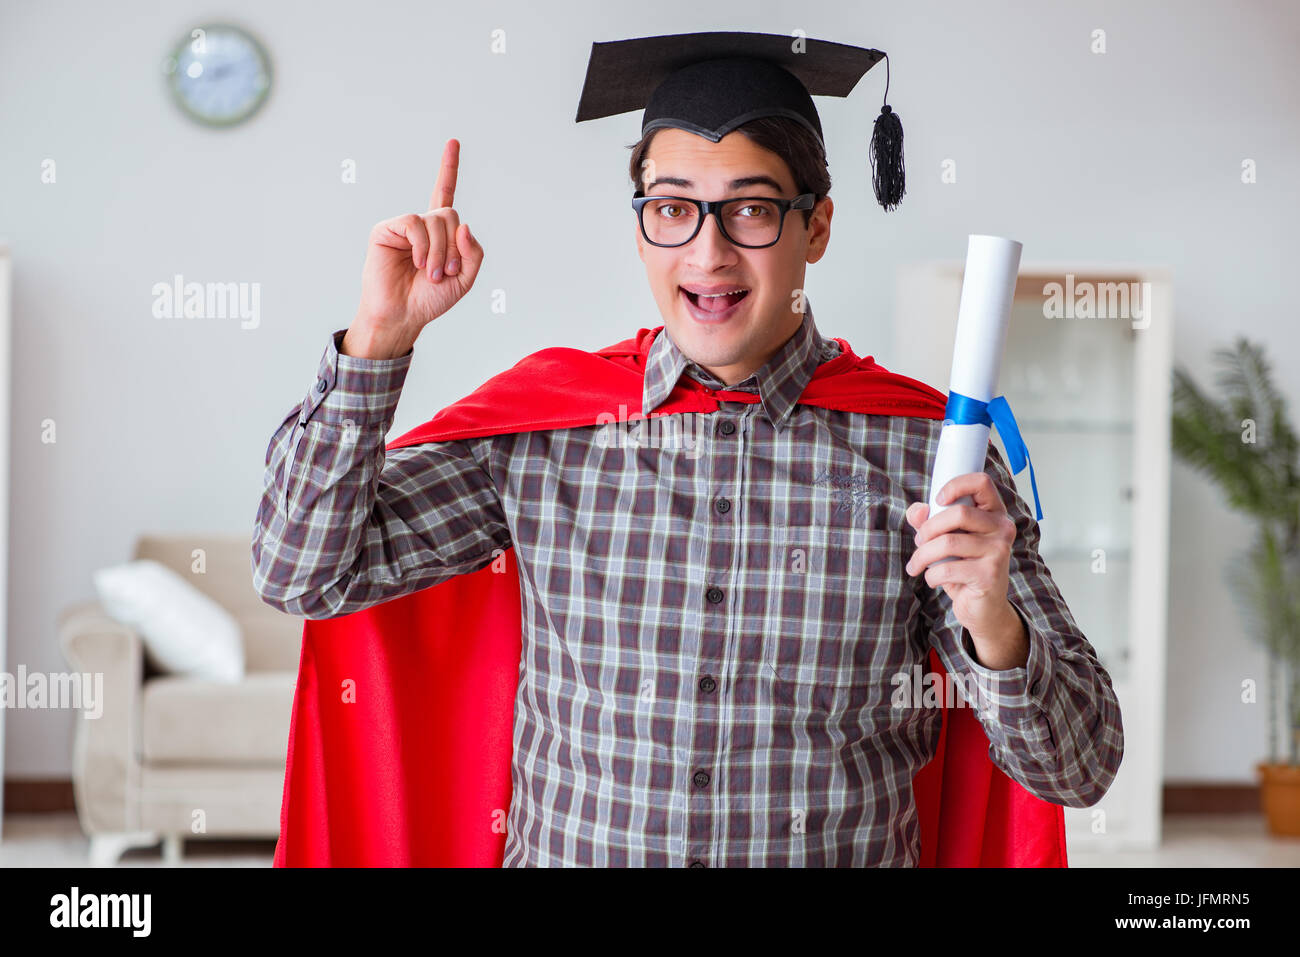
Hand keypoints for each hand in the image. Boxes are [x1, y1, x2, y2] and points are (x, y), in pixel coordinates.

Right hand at [347, 138, 484, 357]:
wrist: (403, 315)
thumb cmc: (430, 299)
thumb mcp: (466, 278)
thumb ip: (474, 252)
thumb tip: (464, 224)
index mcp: (440, 233)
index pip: (445, 194)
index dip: (448, 168)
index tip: (453, 142)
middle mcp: (422, 225)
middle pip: (450, 215)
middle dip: (454, 247)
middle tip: (446, 273)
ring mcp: (403, 226)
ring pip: (436, 220)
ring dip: (441, 252)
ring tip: (432, 274)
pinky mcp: (386, 230)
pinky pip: (414, 223)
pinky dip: (423, 245)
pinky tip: (420, 263)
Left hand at [904, 471, 1022, 650]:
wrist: (983, 607)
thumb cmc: (964, 568)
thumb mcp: (945, 541)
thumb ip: (928, 521)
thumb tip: (916, 510)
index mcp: (994, 513)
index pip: (982, 482)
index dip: (957, 485)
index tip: (937, 499)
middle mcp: (1002, 528)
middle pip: (958, 513)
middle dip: (928, 529)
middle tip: (919, 542)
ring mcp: (999, 551)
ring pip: (948, 542)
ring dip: (923, 555)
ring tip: (917, 564)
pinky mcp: (990, 574)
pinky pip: (948, 568)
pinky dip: (931, 575)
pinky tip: (933, 579)